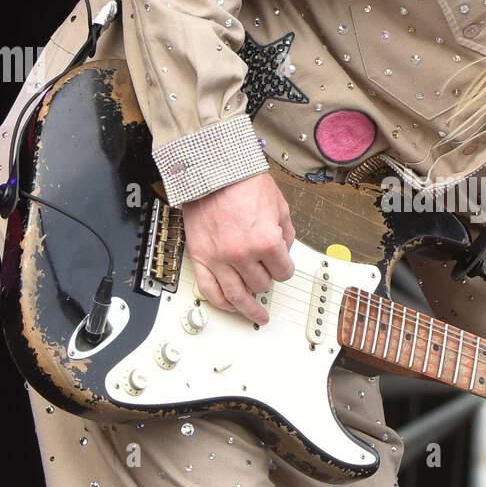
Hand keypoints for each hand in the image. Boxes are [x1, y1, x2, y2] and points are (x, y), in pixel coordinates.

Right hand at [182, 172, 295, 324]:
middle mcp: (242, 254)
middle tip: (265, 274)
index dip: (284, 269)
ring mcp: (219, 258)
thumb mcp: (279, 206)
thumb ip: (286, 233)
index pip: (283, 272)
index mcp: (266, 241)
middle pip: (262, 284)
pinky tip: (230, 307)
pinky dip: (220, 302)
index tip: (281, 267)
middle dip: (267, 279)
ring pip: (237, 295)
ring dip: (249, 307)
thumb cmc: (243, 182)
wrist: (212, 171)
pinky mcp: (199, 257)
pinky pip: (209, 290)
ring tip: (256, 315)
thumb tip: (285, 251)